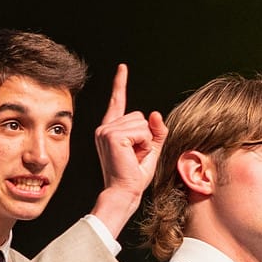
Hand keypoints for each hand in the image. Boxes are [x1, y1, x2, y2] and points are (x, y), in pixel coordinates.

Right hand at [91, 64, 165, 235]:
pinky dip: (144, 145)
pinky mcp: (112, 135)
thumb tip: (155, 114)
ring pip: (142, 124)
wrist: (123, 192)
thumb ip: (156, 132)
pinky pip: (142, 132)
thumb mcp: (150, 151)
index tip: (123, 68)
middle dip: (146, 136)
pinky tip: (133, 156)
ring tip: (133, 157)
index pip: (117, 102)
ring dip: (145, 142)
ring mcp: (106, 130)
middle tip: (135, 156)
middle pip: (139, 115)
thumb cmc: (133, 176)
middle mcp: (105, 127)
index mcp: (111, 129)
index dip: (120, 84)